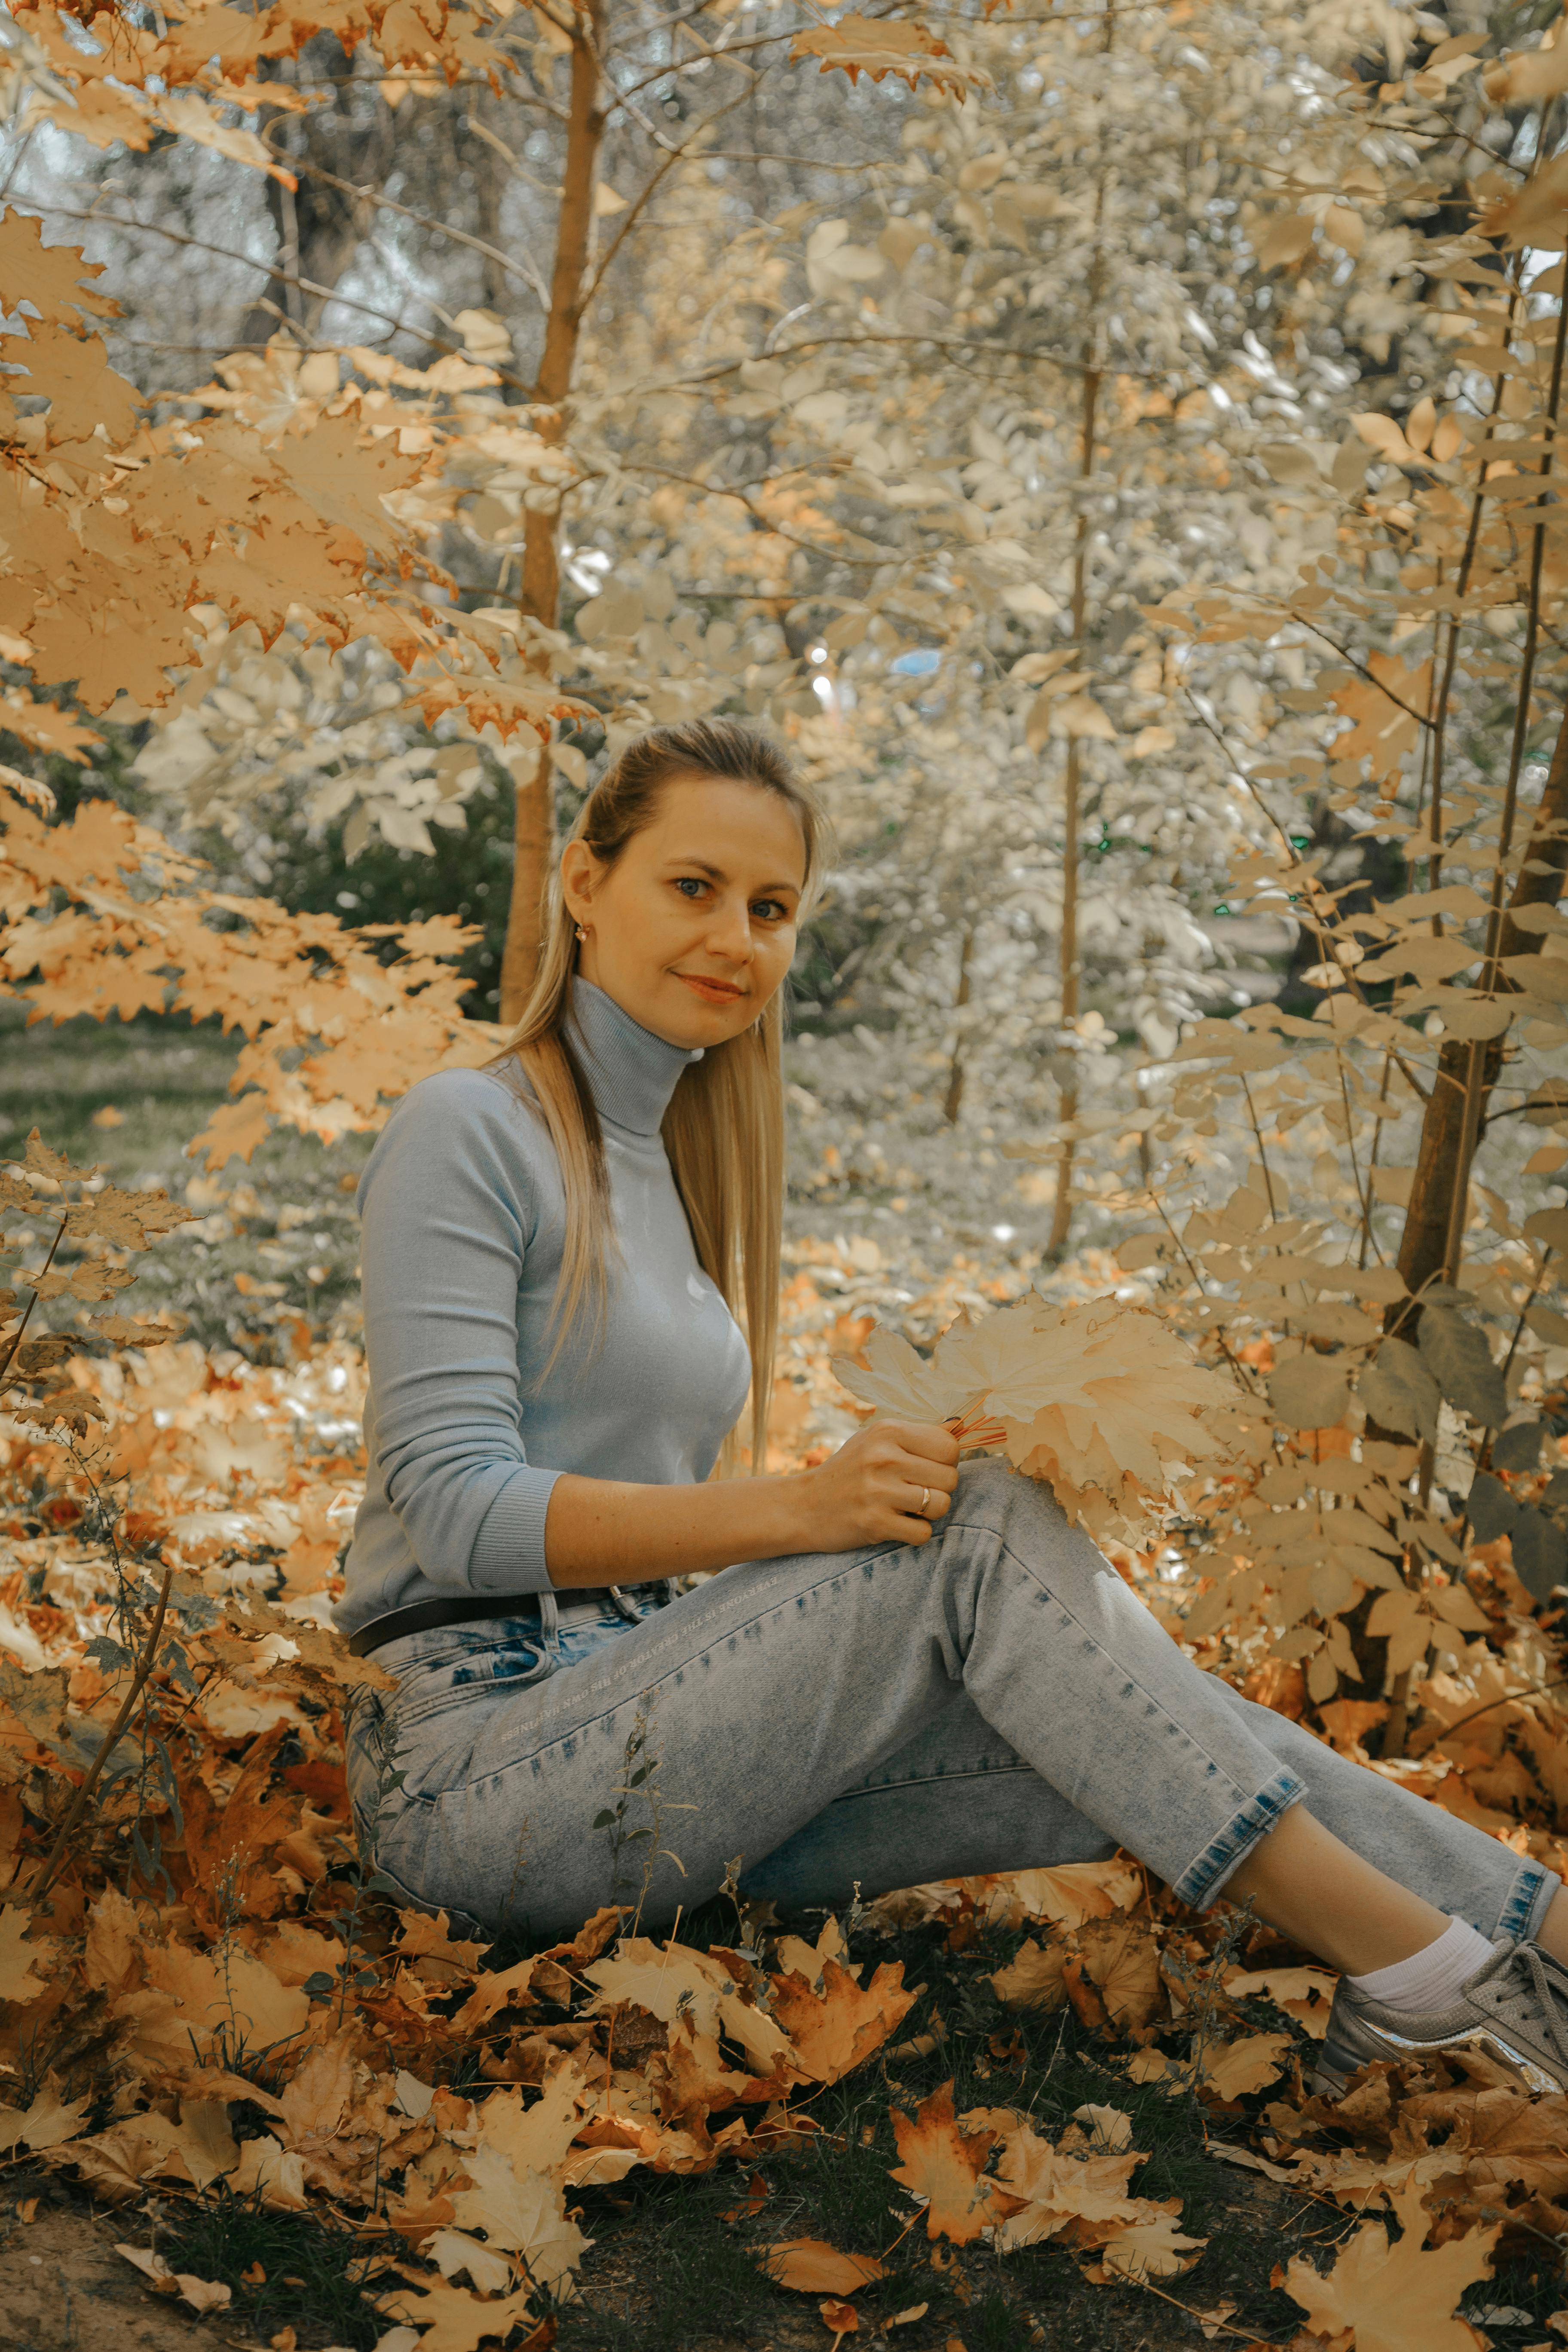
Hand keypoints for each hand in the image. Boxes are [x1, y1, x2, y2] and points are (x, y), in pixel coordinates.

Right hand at [791, 1418, 960, 1552]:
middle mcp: (883, 1458)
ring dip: (929, 1513)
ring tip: (906, 1508)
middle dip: (939, 1489)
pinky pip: (923, 1533)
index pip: (949, 1446)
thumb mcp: (875, 1440)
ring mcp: (878, 1491)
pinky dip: (915, 1534)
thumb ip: (916, 1435)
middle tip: (915, 1492)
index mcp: (887, 1431)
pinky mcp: (875, 1523)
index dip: (945, 1461)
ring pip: (942, 1505)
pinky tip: (896, 1525)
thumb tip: (960, 1425)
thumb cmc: (848, 1471)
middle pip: (950, 1478)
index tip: (927, 1468)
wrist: (803, 1507)